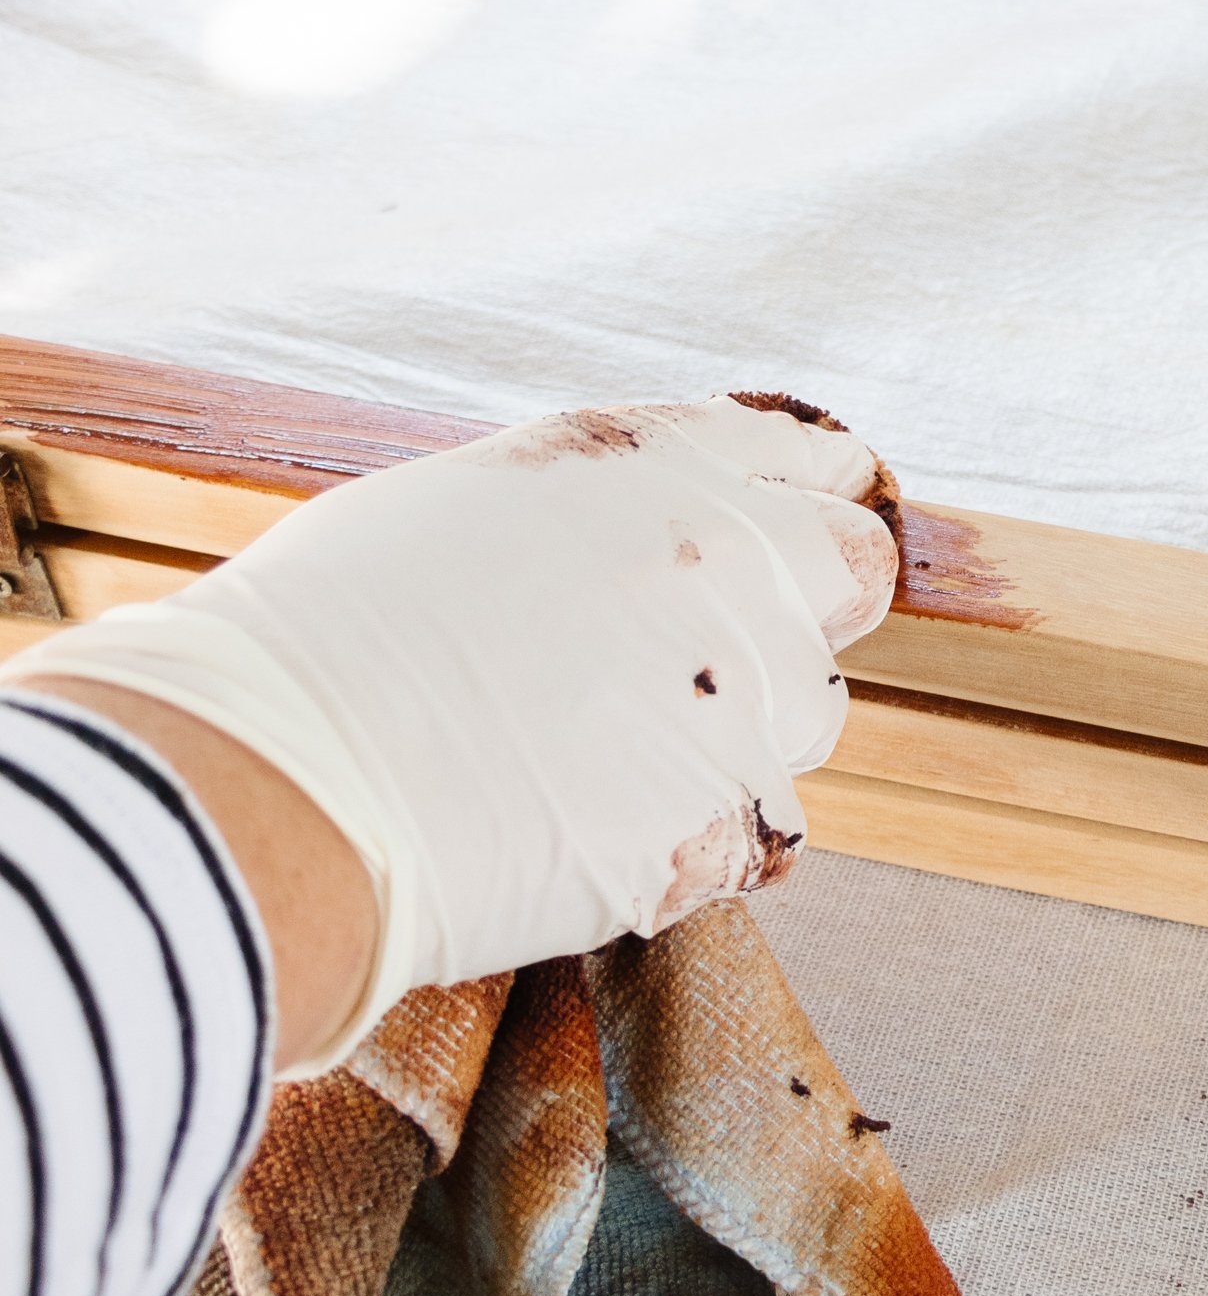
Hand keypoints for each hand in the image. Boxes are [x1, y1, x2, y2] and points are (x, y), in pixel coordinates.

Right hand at [9, 394, 897, 1064]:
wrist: (270, 786)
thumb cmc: (318, 640)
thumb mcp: (460, 510)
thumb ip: (591, 517)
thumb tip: (634, 554)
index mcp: (646, 462)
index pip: (803, 455)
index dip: (808, 490)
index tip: (811, 513)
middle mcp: (719, 561)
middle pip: (851, 572)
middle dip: (805, 606)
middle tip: (718, 654)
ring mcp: (732, 698)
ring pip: (807, 713)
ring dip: (741, 731)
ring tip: (605, 759)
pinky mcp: (720, 829)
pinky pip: (759, 832)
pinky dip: (698, 840)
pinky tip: (594, 835)